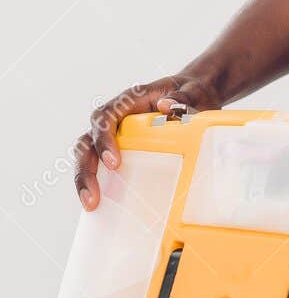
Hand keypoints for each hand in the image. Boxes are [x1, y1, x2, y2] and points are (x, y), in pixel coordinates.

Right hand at [73, 73, 219, 210]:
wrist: (194, 96)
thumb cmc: (189, 93)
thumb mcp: (191, 93)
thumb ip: (182, 100)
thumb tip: (167, 108)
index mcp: (128, 101)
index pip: (104, 118)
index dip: (104, 140)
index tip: (114, 163)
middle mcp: (115, 117)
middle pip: (88, 141)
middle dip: (85, 169)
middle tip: (93, 197)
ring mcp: (115, 133)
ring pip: (87, 154)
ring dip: (84, 179)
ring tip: (91, 204)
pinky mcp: (119, 147)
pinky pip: (100, 164)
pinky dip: (98, 182)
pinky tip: (102, 205)